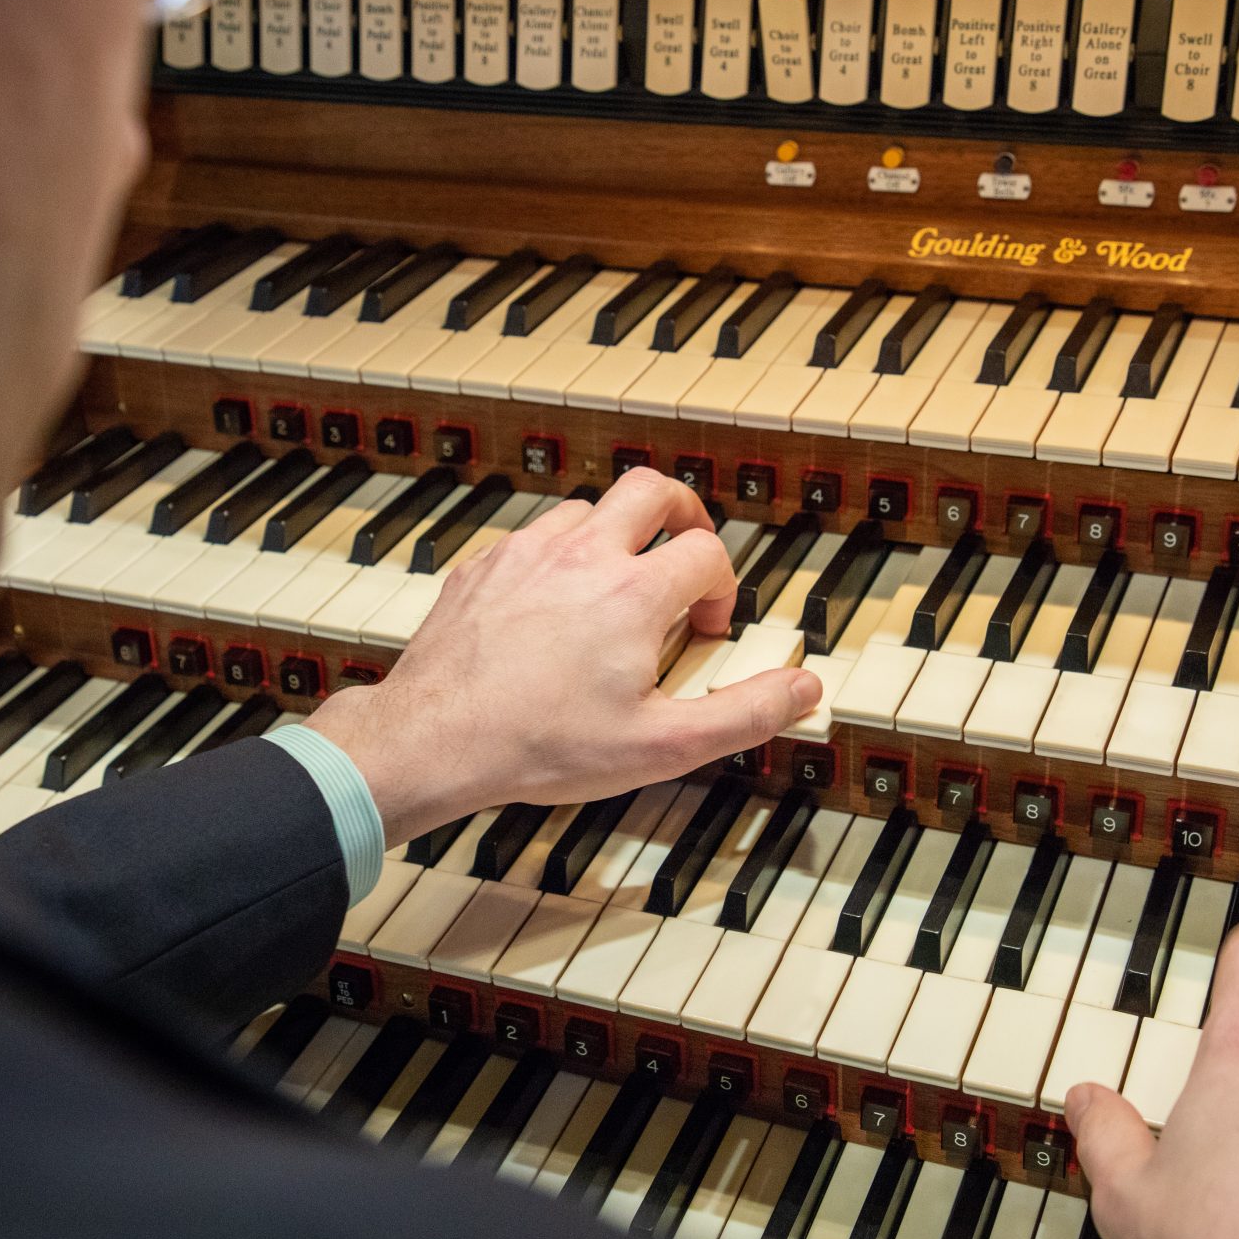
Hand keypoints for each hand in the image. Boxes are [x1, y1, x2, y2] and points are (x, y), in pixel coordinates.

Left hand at [304, 468, 821, 845]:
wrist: (434, 740)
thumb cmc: (540, 746)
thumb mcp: (660, 746)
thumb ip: (743, 714)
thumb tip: (805, 688)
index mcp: (633, 593)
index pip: (706, 553)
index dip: (720, 588)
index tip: (705, 629)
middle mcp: (582, 556)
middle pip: (652, 491)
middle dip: (681, 515)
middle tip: (684, 555)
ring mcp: (526, 554)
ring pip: (587, 511)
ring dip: (614, 539)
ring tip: (615, 592)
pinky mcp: (482, 567)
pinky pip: (532, 540)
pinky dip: (556, 559)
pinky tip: (552, 608)